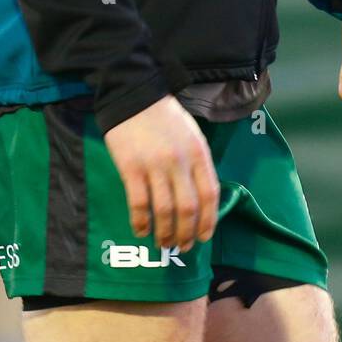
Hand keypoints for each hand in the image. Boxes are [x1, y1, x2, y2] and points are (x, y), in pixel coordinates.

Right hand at [103, 95, 219, 251]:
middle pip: (188, 208)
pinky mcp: (131, 168)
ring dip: (165, 233)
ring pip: (164, 211)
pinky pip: (138, 203)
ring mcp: (154, 165)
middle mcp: (179, 162)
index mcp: (198, 153)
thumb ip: (197, 164)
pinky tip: (141, 230)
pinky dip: (141, 222)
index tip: (204, 237)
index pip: (210, 195)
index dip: (209, 221)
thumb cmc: (165, 117)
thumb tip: (199, 200)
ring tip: (163, 244)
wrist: (134, 95)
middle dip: (186, 233)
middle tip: (182, 246)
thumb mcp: (192, 135)